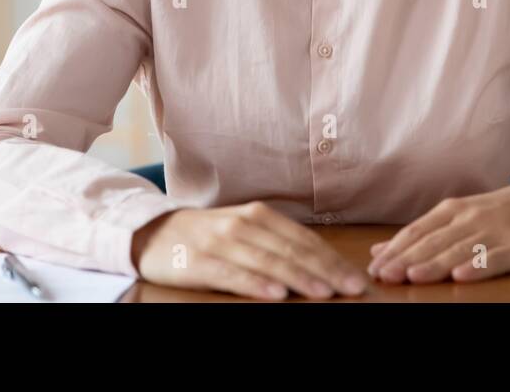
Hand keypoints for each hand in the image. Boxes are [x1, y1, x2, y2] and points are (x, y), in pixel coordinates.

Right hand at [130, 201, 369, 299]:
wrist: (153, 232)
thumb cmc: (207, 235)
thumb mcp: (244, 231)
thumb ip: (276, 243)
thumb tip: (320, 264)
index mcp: (259, 215)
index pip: (304, 240)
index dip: (332, 259)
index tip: (355, 277)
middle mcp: (244, 224)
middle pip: (292, 251)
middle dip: (326, 271)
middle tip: (352, 288)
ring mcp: (222, 242)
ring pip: (269, 262)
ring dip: (299, 278)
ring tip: (324, 293)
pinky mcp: (201, 261)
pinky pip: (234, 275)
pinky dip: (257, 284)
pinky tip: (277, 294)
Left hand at [366, 181, 509, 284]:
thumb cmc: (499, 211)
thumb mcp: (459, 216)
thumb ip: (422, 233)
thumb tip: (380, 249)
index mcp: (454, 210)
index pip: (418, 230)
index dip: (396, 248)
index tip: (375, 266)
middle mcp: (471, 218)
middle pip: (434, 241)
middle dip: (407, 258)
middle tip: (385, 275)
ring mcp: (496, 232)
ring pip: (460, 250)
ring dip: (435, 263)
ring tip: (413, 276)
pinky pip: (496, 258)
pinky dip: (478, 267)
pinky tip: (461, 276)